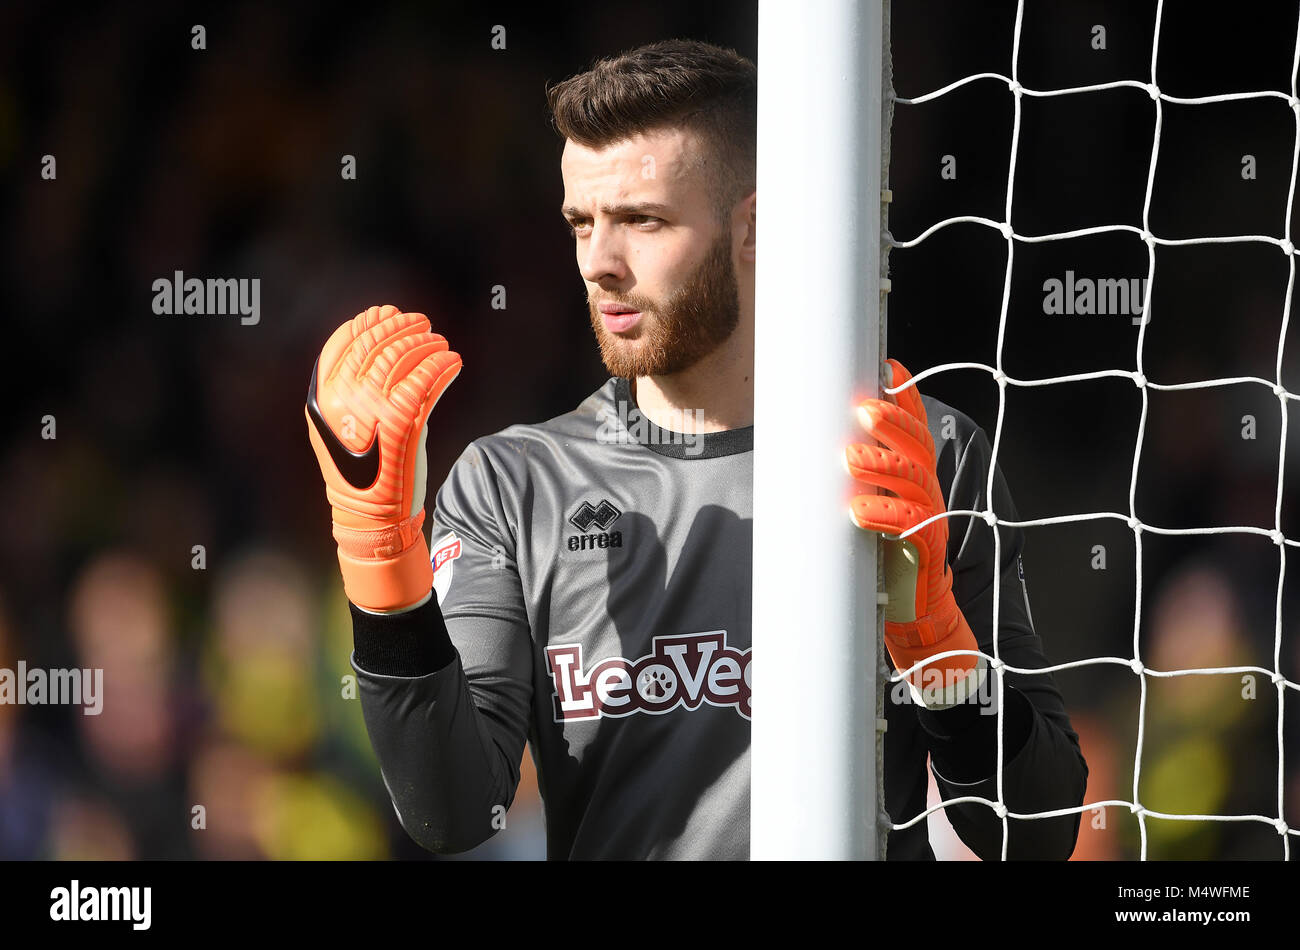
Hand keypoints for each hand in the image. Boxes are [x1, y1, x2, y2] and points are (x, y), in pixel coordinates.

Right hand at [305, 305, 461, 610]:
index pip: (342, 344)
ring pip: (400, 360)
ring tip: (440, 345)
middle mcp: (340, 402)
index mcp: (321, 398)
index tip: (388, 314)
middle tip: (423, 325)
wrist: (373, 520)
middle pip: (373, 346)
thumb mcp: (347, 426)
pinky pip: (423, 383)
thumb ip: (356, 389)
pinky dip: (441, 368)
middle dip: (401, 330)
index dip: (367, 323)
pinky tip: (451, 363)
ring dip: (425, 345)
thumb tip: (387, 347)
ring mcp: (368, 413)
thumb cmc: (366, 472)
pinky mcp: (400, 426)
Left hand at [846, 359, 983, 706]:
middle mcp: (928, 489)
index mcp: (916, 474)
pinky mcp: (925, 549)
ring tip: (849, 458)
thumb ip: (852, 480)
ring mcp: (930, 516)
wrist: (915, 614)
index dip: (906, 396)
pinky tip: (857, 509)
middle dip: (890, 422)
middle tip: (861, 408)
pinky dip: (881, 513)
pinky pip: (908, 524)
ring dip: (880, 464)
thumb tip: (810, 449)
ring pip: (912, 478)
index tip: (888, 366)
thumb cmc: (884, 557)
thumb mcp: (867, 507)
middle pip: (916, 444)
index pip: (915, 426)